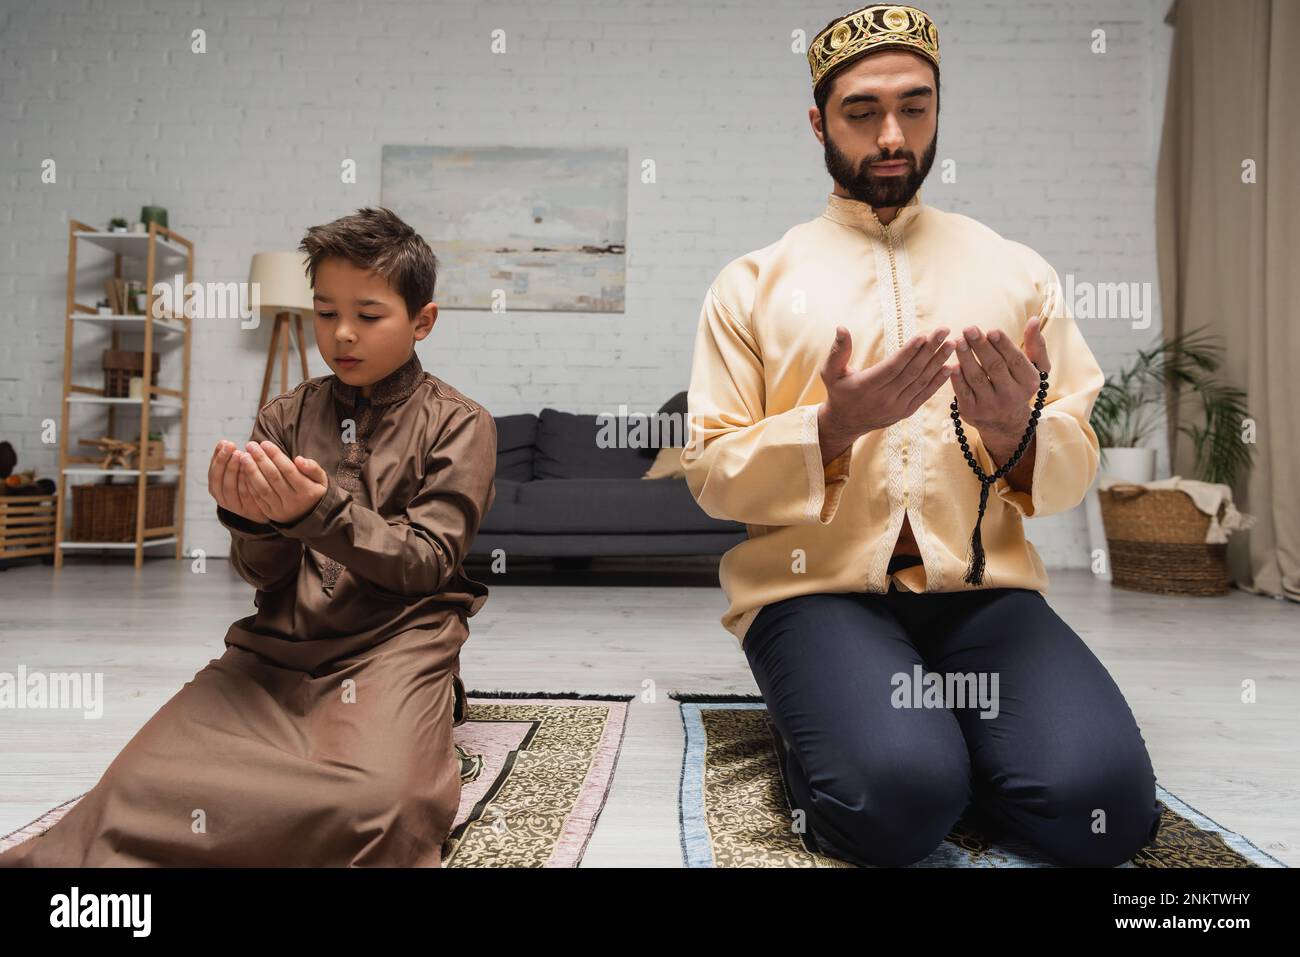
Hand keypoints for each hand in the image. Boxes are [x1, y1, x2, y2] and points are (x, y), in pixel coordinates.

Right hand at [209, 440, 269, 523]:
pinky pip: (245, 495)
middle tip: (232, 447)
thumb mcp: (234, 470)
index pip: (213, 472)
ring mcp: (234, 506)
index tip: (225, 443)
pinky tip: (251, 469)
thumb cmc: (246, 482)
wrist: (264, 504)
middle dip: (225, 461)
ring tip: (241, 455)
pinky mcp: (247, 510)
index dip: (218, 457)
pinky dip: (246, 482)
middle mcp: (222, 498)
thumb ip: (228, 459)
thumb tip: (223, 442)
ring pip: (230, 487)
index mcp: (215, 488)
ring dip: (235, 470)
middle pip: (220, 480)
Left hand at [238, 440, 328, 524]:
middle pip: (274, 477)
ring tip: (244, 456)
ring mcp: (281, 509)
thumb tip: (298, 459)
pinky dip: (249, 483)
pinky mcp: (270, 514)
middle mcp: (293, 501)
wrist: (309, 515)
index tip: (265, 443)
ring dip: (251, 470)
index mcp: (307, 491)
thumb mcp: (321, 478)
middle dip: (260, 459)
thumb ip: (313, 467)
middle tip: (251, 445)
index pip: (288, 470)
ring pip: (263, 487)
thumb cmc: (313, 490)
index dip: (275, 455)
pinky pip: (257, 497)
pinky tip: (244, 471)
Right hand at [819, 325, 954, 456]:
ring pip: (921, 382)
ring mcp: (897, 407)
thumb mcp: (830, 372)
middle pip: (912, 372)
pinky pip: (924, 395)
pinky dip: (938, 382)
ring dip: (938, 362)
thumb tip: (841, 328)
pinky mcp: (905, 412)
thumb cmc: (838, 391)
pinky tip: (949, 367)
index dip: (909, 351)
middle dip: (930, 350)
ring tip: (951, 345)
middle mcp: (884, 399)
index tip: (924, 335)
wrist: (845, 423)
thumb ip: (838, 351)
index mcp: (867, 386)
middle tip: (944, 331)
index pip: (893, 367)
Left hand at [948, 319, 1051, 442]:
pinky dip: (956, 377)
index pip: (1016, 361)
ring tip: (958, 340)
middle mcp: (1011, 396)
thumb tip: (1034, 319)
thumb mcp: (1035, 368)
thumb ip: (1035, 344)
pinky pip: (962, 392)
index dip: (1003, 345)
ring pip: (976, 377)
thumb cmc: (1019, 385)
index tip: (991, 330)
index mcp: (1029, 383)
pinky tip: (951, 363)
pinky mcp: (971, 411)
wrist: (1005, 422)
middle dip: (980, 346)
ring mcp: (990, 405)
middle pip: (994, 367)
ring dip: (966, 357)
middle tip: (968, 329)